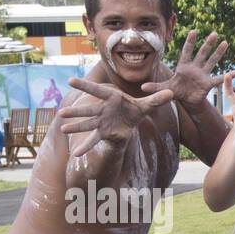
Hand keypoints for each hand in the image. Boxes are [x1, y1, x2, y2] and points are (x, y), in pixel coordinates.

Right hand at [58, 77, 175, 157]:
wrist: (129, 118)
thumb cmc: (134, 108)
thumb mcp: (146, 105)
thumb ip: (156, 100)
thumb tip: (172, 92)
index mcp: (112, 99)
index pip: (97, 91)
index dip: (85, 86)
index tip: (70, 80)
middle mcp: (103, 110)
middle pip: (89, 111)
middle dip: (77, 112)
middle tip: (62, 113)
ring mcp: (101, 122)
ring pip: (87, 124)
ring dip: (75, 127)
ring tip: (63, 128)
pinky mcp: (102, 133)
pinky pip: (93, 140)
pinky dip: (85, 147)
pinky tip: (76, 154)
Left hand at [142, 30, 227, 109]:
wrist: (187, 100)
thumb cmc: (176, 91)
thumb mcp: (165, 89)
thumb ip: (155, 87)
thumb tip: (142, 87)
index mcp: (183, 66)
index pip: (187, 51)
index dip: (190, 42)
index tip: (194, 31)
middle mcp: (195, 68)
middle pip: (202, 53)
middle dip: (208, 44)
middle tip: (215, 33)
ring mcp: (203, 74)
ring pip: (212, 61)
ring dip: (218, 53)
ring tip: (225, 43)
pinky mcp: (208, 83)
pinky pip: (218, 79)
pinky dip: (226, 77)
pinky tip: (234, 72)